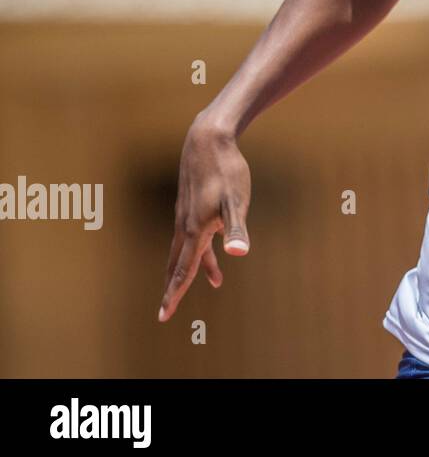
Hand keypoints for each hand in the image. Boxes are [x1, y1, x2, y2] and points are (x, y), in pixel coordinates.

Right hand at [158, 119, 251, 321]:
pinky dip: (204, 245)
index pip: (183, 270)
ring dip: (197, 266)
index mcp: (195, 230)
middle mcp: (186, 225)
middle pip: (179, 264)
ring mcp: (187, 214)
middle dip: (175, 287)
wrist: (208, 140)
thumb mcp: (237, 202)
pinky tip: (219, 242)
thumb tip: (238, 254)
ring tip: (216, 281)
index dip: (175, 294)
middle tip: (166, 310)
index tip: (163, 316)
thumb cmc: (226, 171)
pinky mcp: (193, 204)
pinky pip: (195, 233)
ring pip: (189, 248)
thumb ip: (237, 229)